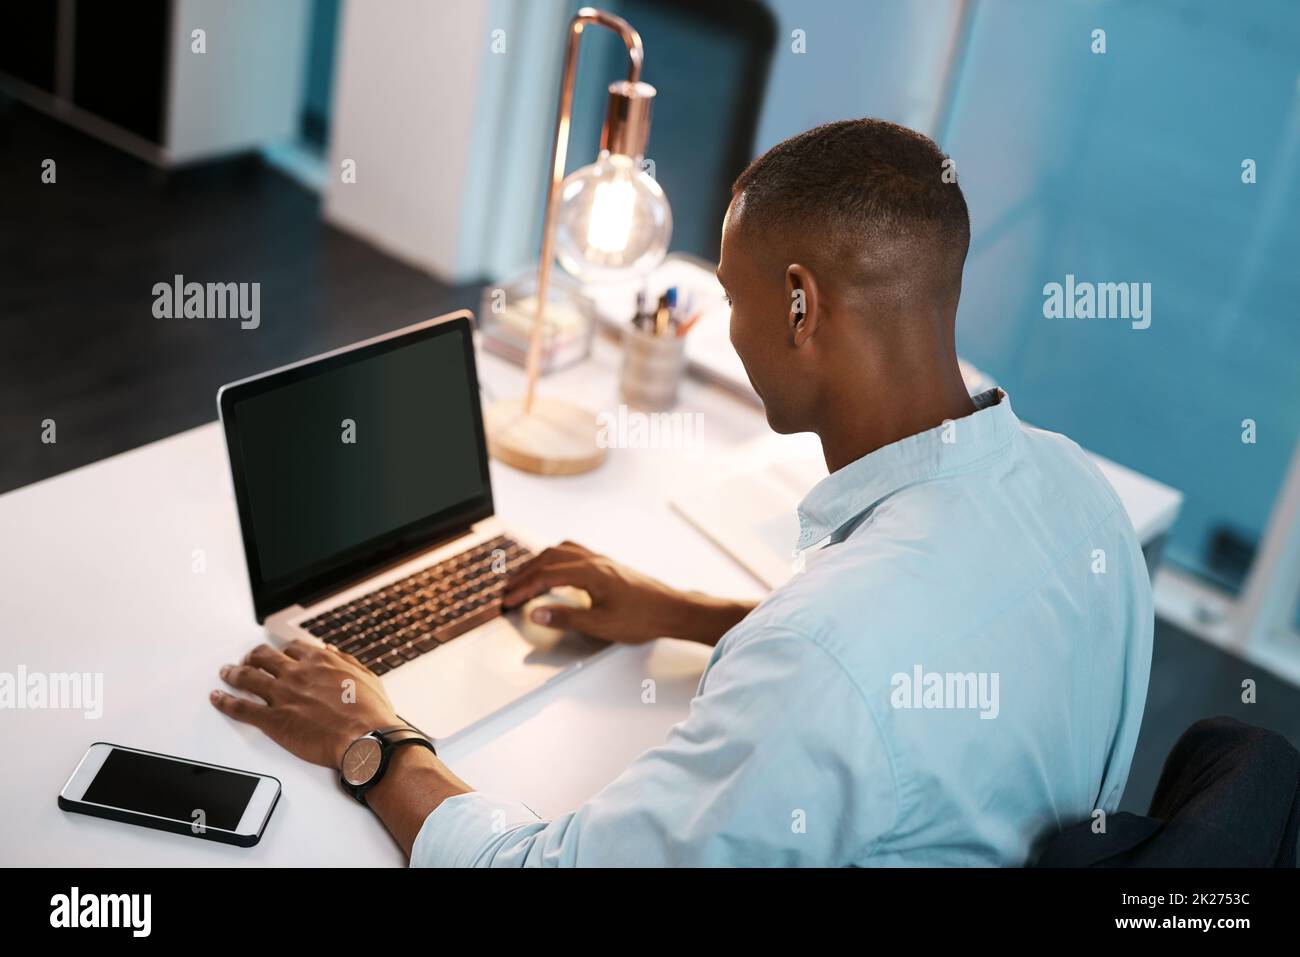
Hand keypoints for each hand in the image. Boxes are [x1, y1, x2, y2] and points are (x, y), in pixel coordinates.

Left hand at [211, 640, 400, 768]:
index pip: (292, 648)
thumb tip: (333, 652)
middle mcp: (297, 673)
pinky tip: (217, 698)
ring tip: (226, 672)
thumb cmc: (370, 714)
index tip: (280, 654)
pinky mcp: (273, 720)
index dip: (283, 651)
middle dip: (253, 657)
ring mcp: (282, 695)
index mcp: (320, 662)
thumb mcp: (367, 677)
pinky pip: (241, 707)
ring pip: (247, 676)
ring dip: (233, 673)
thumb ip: (347, 662)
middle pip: (264, 656)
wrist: (366, 739)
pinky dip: (225, 701)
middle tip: (247, 660)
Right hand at [502, 540, 752, 645]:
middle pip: (549, 559)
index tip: (508, 600)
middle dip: (524, 573)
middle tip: (508, 588)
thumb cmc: (643, 618)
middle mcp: (594, 561)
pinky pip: (574, 552)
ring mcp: (602, 561)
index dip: (523, 588)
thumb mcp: (600, 625)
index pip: (545, 576)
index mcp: (590, 572)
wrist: (673, 610)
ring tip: (524, 576)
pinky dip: (555, 557)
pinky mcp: (608, 566)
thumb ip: (566, 618)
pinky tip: (555, 568)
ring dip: (538, 562)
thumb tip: (536, 612)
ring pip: (560, 552)